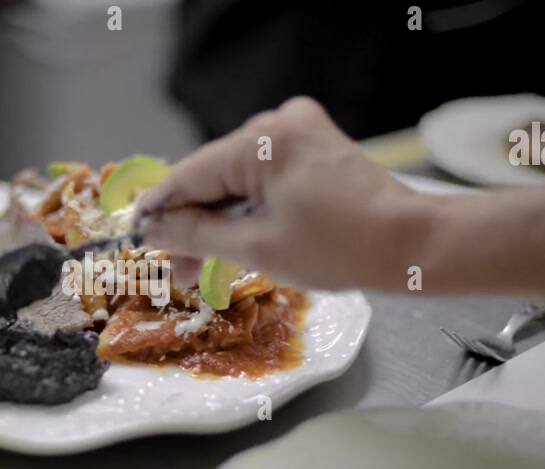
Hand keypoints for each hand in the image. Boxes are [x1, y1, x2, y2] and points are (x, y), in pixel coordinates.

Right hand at [138, 97, 427, 289]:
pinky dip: (247, 206)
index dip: (158, 209)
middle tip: (177, 270)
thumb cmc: (338, 250)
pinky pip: (261, 175)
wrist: (410, 245)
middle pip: (212, 176)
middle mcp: (277, 122)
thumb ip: (195, 235)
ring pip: (235, 177)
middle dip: (193, 223)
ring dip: (219, 218)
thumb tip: (151, 230)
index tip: (134, 236)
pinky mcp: (312, 144)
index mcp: (262, 140)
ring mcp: (297, 130)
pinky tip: (237, 238)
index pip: (189, 175)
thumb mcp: (256, 248)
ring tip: (204, 265)